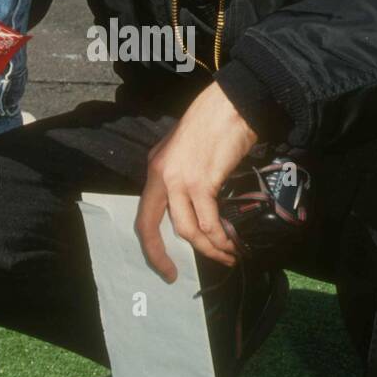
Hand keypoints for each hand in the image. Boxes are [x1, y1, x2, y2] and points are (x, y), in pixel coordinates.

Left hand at [135, 81, 258, 282]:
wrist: (232, 103)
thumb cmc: (213, 121)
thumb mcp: (185, 149)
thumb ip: (182, 174)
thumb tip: (194, 202)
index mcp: (155, 169)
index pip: (143, 216)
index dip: (151, 246)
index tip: (165, 268)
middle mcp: (161, 176)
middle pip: (157, 227)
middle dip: (167, 256)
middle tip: (183, 273)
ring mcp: (180, 179)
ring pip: (186, 229)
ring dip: (207, 248)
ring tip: (227, 256)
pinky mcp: (202, 181)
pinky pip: (209, 221)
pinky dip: (220, 237)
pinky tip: (232, 243)